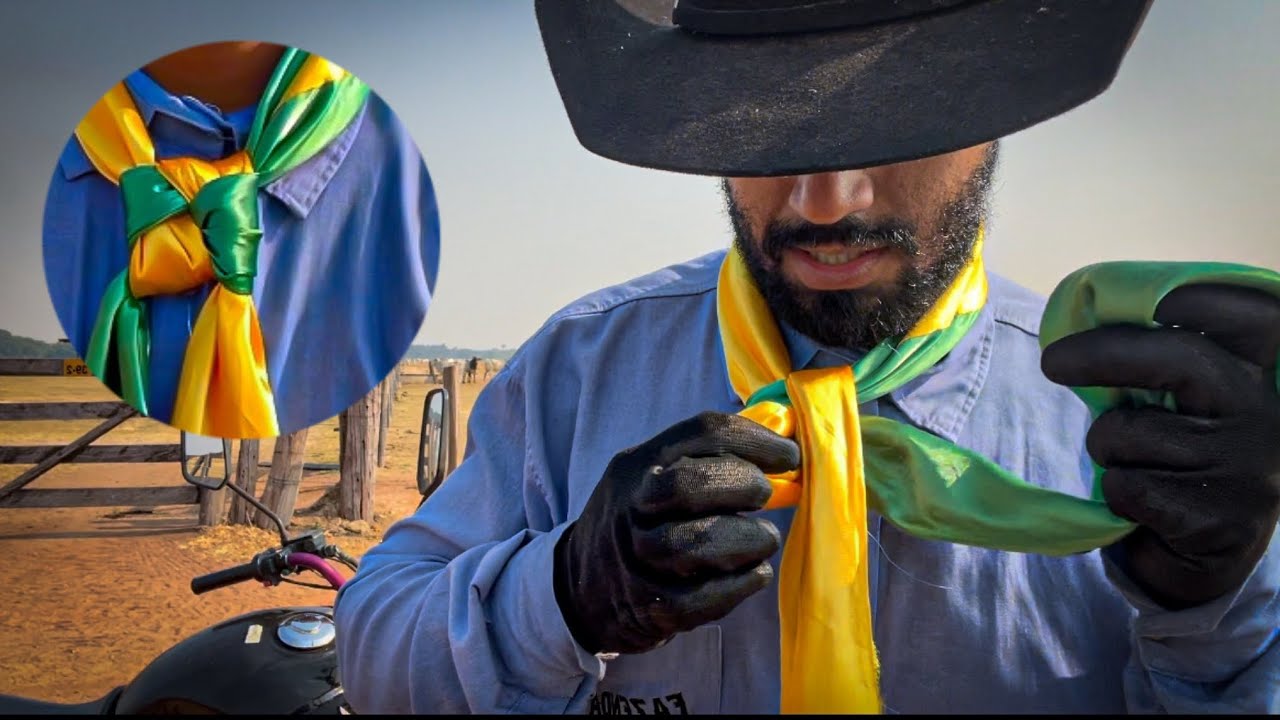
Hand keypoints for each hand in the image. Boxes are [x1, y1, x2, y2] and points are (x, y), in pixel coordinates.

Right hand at [553, 412, 798, 653]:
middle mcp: (629, 506)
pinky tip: (755, 575)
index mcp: (638, 464)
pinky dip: (738, 586)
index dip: (757, 441)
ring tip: (763, 540)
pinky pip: (697, 599)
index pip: (702, 432)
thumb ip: (707, 461)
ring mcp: (633, 559)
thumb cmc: (641, 523)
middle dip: (745, 486)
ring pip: (694, 544)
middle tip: (767, 497)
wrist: (582, 587)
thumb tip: (784, 447)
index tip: (789, 456)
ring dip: (748, 540)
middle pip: (689, 485)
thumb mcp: (653, 476)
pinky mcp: (645, 607)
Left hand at [1042, 283, 1279, 609]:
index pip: (1256, 319)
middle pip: (1185, 362)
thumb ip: (1159, 365)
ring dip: (1106, 447)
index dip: (1208, 300)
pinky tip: (1139, 506)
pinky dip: (1115, 493)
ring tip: (1128, 464)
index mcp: (1259, 377)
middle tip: (1051, 362)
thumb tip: (1090, 315)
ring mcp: (1248, 471)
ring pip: (1136, 433)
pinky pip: (1129, 486)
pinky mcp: (1220, 523)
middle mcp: (1266, 416)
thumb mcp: (1182, 405)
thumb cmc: (1177, 462)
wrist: (1195, 560)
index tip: (1153, 301)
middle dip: (1106, 355)